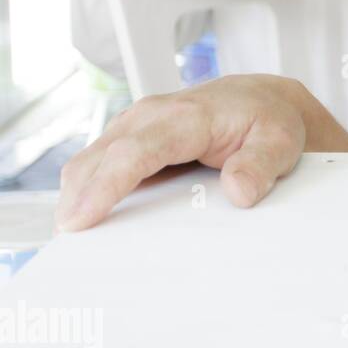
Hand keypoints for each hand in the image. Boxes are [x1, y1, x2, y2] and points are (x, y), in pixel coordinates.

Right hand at [56, 74, 338, 231]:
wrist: (263, 101)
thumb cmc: (267, 120)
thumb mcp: (280, 142)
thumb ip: (261, 166)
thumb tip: (239, 192)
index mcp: (186, 117)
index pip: (135, 152)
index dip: (105, 186)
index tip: (82, 218)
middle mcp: (151, 117)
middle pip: (99, 159)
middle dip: (76, 200)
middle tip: (67, 246)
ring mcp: (135, 126)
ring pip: (89, 163)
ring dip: (75, 198)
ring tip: (74, 242)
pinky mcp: (131, 139)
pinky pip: (98, 165)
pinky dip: (86, 191)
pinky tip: (88, 221)